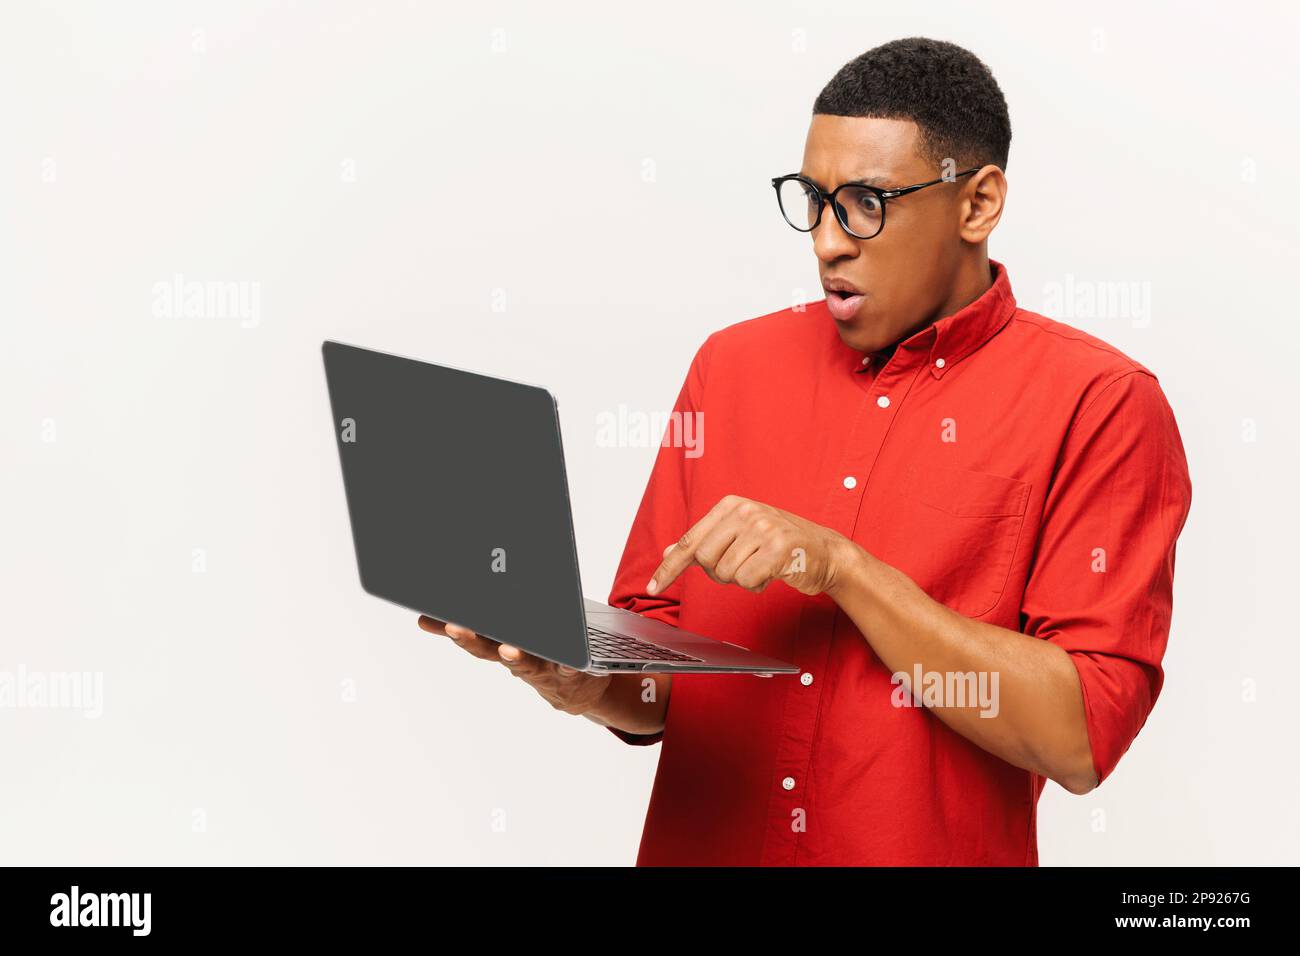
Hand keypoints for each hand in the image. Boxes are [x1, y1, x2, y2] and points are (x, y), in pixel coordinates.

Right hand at [416, 616, 612, 715]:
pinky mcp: (569, 671)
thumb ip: (473, 631)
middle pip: (489, 650)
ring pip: (525, 662)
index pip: (471, 637)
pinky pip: (568, 667)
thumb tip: (425, 619)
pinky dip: (568, 663)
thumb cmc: (536, 658)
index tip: (427, 617)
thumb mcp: (503, 644)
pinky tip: (567, 658)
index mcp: (500, 646)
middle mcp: (517, 658)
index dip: (451, 628)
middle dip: (471, 639)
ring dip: (515, 657)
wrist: (577, 691)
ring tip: (506, 649)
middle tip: (453, 626)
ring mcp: (542, 667)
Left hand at [647, 494, 852, 596]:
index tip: (653, 587)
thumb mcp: (739, 536)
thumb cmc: (779, 545)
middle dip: (719, 573)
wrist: (825, 552)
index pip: (689, 541)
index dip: (669, 568)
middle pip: (705, 560)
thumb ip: (705, 542)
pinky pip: (747, 580)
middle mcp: (745, 511)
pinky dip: (756, 585)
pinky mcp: (780, 547)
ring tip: (761, 567)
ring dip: (741, 580)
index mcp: (731, 505)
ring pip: (725, 573)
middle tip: (743, 566)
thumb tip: (669, 553)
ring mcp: (764, 527)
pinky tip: (772, 574)